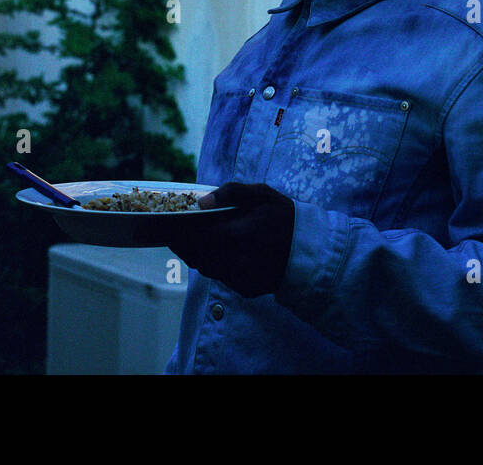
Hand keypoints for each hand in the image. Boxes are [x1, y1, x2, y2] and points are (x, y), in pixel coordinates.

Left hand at [169, 182, 294, 297]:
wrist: (311, 249)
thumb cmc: (284, 216)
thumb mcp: (263, 194)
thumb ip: (232, 193)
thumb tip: (201, 201)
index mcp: (241, 234)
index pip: (199, 238)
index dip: (181, 235)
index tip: (171, 227)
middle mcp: (239, 261)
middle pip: (198, 257)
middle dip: (184, 246)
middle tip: (176, 235)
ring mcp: (243, 278)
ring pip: (207, 270)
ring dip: (197, 257)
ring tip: (193, 242)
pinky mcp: (247, 289)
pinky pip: (221, 278)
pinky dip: (214, 266)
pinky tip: (218, 253)